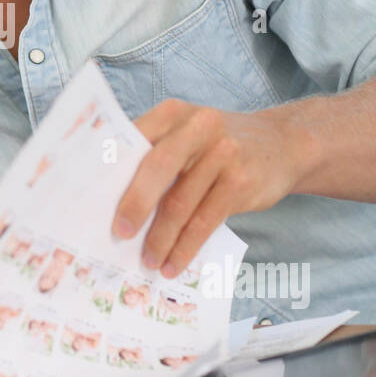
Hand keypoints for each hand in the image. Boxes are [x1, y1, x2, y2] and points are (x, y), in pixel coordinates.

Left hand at [112, 99, 305, 278]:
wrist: (285, 143)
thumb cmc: (221, 145)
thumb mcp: (189, 133)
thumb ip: (156, 153)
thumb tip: (111, 200)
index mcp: (173, 113)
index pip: (133, 139)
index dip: (110, 169)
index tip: (90, 198)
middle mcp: (198, 127)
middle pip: (155, 168)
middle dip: (133, 206)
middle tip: (118, 234)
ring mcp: (223, 153)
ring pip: (180, 203)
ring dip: (160, 239)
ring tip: (148, 261)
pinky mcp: (241, 182)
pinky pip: (205, 221)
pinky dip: (186, 247)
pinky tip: (175, 263)